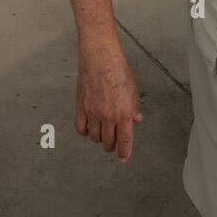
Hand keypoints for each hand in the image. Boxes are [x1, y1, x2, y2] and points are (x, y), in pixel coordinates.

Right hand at [75, 46, 142, 161]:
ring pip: (95, 137)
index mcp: (124, 113)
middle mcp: (108, 116)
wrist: (100, 59)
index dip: (124, 152)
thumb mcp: (132, 90)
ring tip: (102, 131)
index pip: (124, 141)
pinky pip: (81, 129)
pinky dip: (85, 131)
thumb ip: (133, 108)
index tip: (123, 157)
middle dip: (112, 145)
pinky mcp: (81, 108)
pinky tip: (89, 127)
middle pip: (108, 142)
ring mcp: (93, 113)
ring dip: (99, 138)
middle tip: (113, 142)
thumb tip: (135, 120)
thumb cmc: (117, 70)